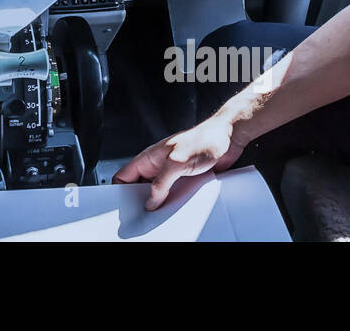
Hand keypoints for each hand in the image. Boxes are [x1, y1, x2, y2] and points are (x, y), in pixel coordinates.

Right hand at [112, 115, 243, 208]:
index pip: (124, 175)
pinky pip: (174, 193)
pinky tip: (180, 206)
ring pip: (158, 192)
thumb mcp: (177, 162)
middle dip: (141, 200)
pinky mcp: (185, 177)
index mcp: (149, 157)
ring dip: (161, 202)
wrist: (228, 137)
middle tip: (146, 213)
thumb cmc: (204, 140)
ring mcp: (171, 171)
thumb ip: (161, 182)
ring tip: (164, 211)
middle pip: (140, 187)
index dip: (120, 190)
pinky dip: (175, 201)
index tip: (126, 205)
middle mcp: (158, 164)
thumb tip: (150, 200)